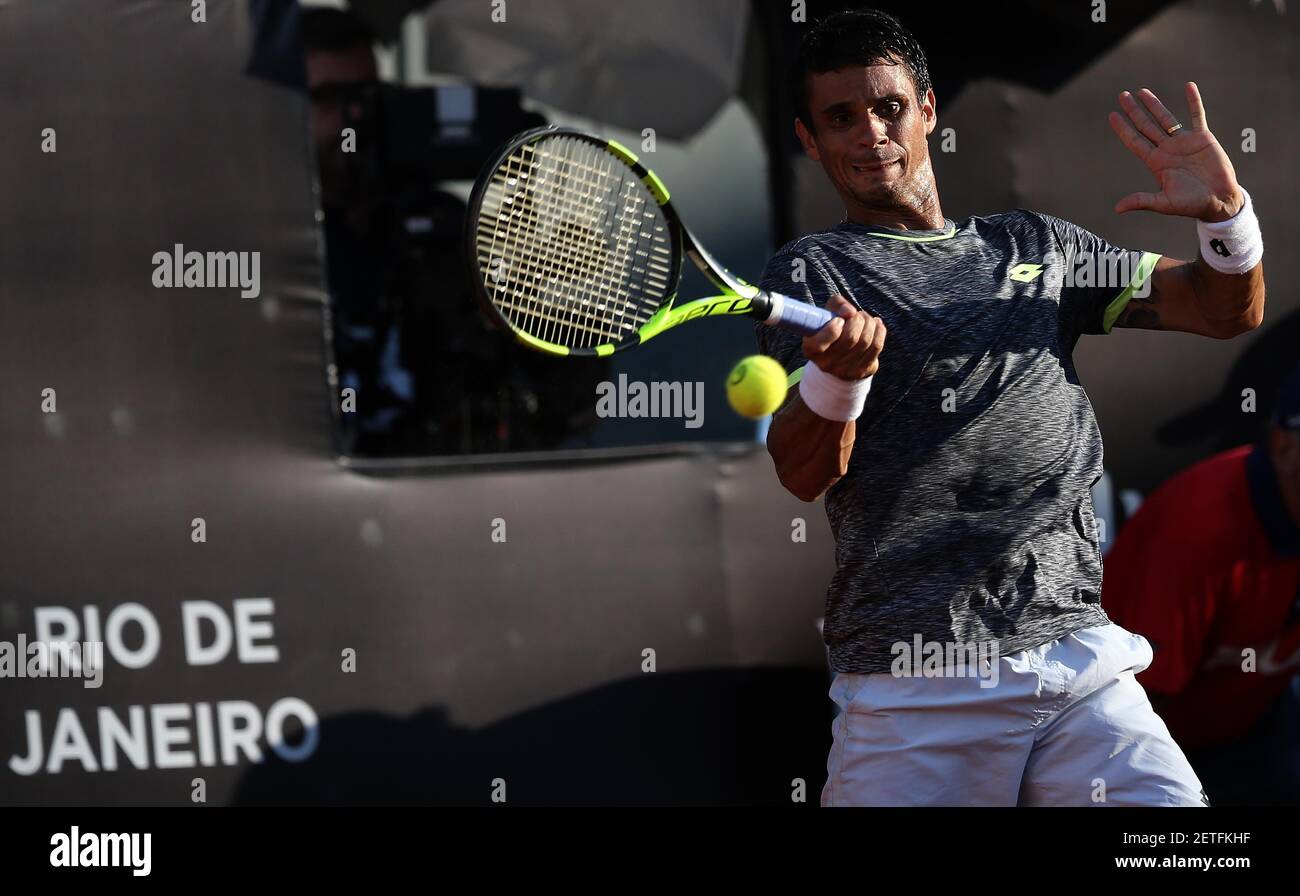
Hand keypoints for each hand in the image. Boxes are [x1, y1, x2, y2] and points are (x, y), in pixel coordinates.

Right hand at [802, 295, 884, 379]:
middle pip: (850, 338)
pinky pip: (876, 347)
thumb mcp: (827, 314)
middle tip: (857, 315)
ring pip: (865, 341)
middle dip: (858, 320)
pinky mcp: (861, 372)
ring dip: (869, 323)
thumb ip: (836, 305)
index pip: (821, 343)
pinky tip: (876, 325)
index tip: (839, 319)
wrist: (839, 357)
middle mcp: (826, 364)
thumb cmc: (832, 329)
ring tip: (866, 319)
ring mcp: (844, 371)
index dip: (833, 327)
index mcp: (811, 350)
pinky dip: (879, 331)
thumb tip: (850, 311)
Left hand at [1108, 82, 1242, 221]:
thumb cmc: (1190, 204)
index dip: (1123, 129)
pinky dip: (1193, 101)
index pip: (1135, 141)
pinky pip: (1197, 116)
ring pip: (1166, 118)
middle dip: (1134, 111)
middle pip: (1146, 126)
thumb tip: (1117, 209)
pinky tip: (1188, 86)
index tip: (1112, 115)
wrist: (1218, 201)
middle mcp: (1166, 149)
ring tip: (1142, 91)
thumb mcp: (1163, 203)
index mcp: (1156, 162)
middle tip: (1122, 96)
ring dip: (1155, 104)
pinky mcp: (1203, 138)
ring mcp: (1184, 142)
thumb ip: (1141, 201)